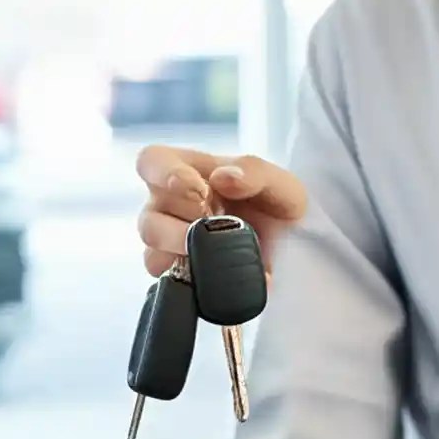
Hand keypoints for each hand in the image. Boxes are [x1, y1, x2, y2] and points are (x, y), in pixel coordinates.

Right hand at [135, 145, 306, 278]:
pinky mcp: (172, 271)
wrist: (289, 250)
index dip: (164, 174)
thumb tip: (221, 177)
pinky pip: (165, 277)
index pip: (151, 161)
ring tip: (220, 252)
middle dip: (185, 228)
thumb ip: (254, 171)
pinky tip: (217, 272)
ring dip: (187, 253)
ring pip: (152, 251)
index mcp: (185, 170)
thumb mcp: (279, 183)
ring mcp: (165, 240)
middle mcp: (166, 204)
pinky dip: (192, 277)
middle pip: (149, 217)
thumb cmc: (276, 207)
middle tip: (217, 229)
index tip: (198, 191)